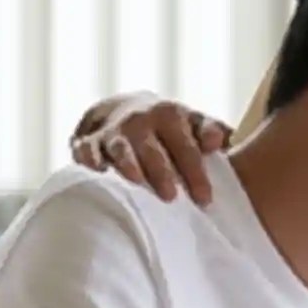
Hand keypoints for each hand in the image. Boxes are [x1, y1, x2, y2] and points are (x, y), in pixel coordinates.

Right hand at [69, 91, 232, 204]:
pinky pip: (86, 148)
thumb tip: (221, 142)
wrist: (131, 108)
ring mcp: (115, 130)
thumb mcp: (195, 122)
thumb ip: (213, 132)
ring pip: (120, 148)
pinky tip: (97, 172)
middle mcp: (141, 120)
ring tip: (137, 182)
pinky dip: (89, 158)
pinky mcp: (90, 140)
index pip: (186, 147)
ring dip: (127, 165)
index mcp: (171, 116)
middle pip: (152, 149)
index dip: (196, 173)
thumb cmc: (173, 126)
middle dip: (161, 172)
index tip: (205, 199)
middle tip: (171, 198)